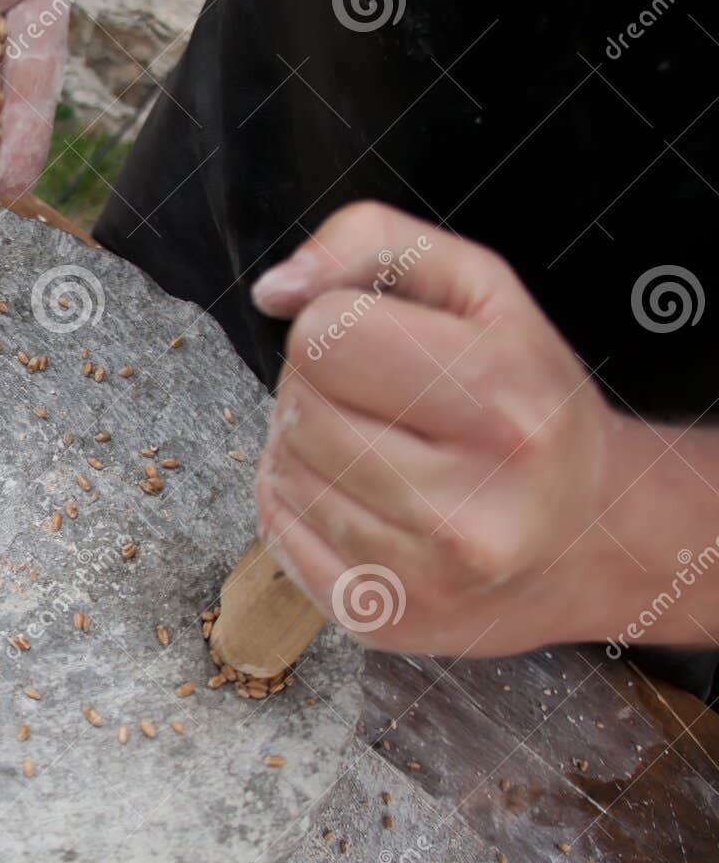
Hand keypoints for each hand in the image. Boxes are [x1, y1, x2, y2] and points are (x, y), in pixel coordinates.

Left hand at [250, 201, 628, 656]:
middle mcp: (470, 506)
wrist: (589, 537)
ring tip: (377, 444)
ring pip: (281, 470)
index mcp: (505, 404)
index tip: (383, 342)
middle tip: (383, 399)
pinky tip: (358, 496)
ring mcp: (422, 576)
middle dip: (319, 386)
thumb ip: (372, 243)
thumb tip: (275, 289)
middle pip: (298, 406)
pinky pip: (274, 530)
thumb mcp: (478, 289)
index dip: (336, 323)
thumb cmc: (525, 399)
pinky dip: (297, 501)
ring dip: (305, 444)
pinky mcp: (379, 620)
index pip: (323, 336)